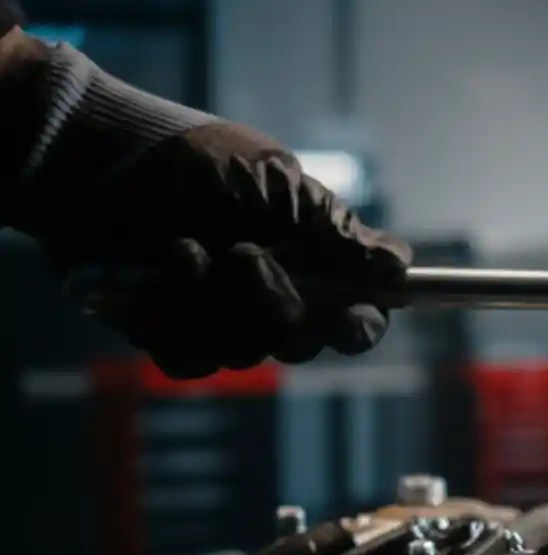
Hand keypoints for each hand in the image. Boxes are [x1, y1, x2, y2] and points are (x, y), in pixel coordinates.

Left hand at [45, 123, 410, 378]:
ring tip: (186, 248)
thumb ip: (338, 233)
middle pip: (300, 345)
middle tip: (243, 254)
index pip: (357, 322)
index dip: (356, 327)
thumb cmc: (201, 161)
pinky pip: (188, 360)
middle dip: (272, 303)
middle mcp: (274, 300)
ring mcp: (221, 321)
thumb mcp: (279, 184)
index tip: (345, 316)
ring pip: (243, 355)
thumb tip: (400, 267)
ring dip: (214, 301)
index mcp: (314, 265)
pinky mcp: (169, 333)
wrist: (106, 158)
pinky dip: (172, 315)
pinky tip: (160, 268)